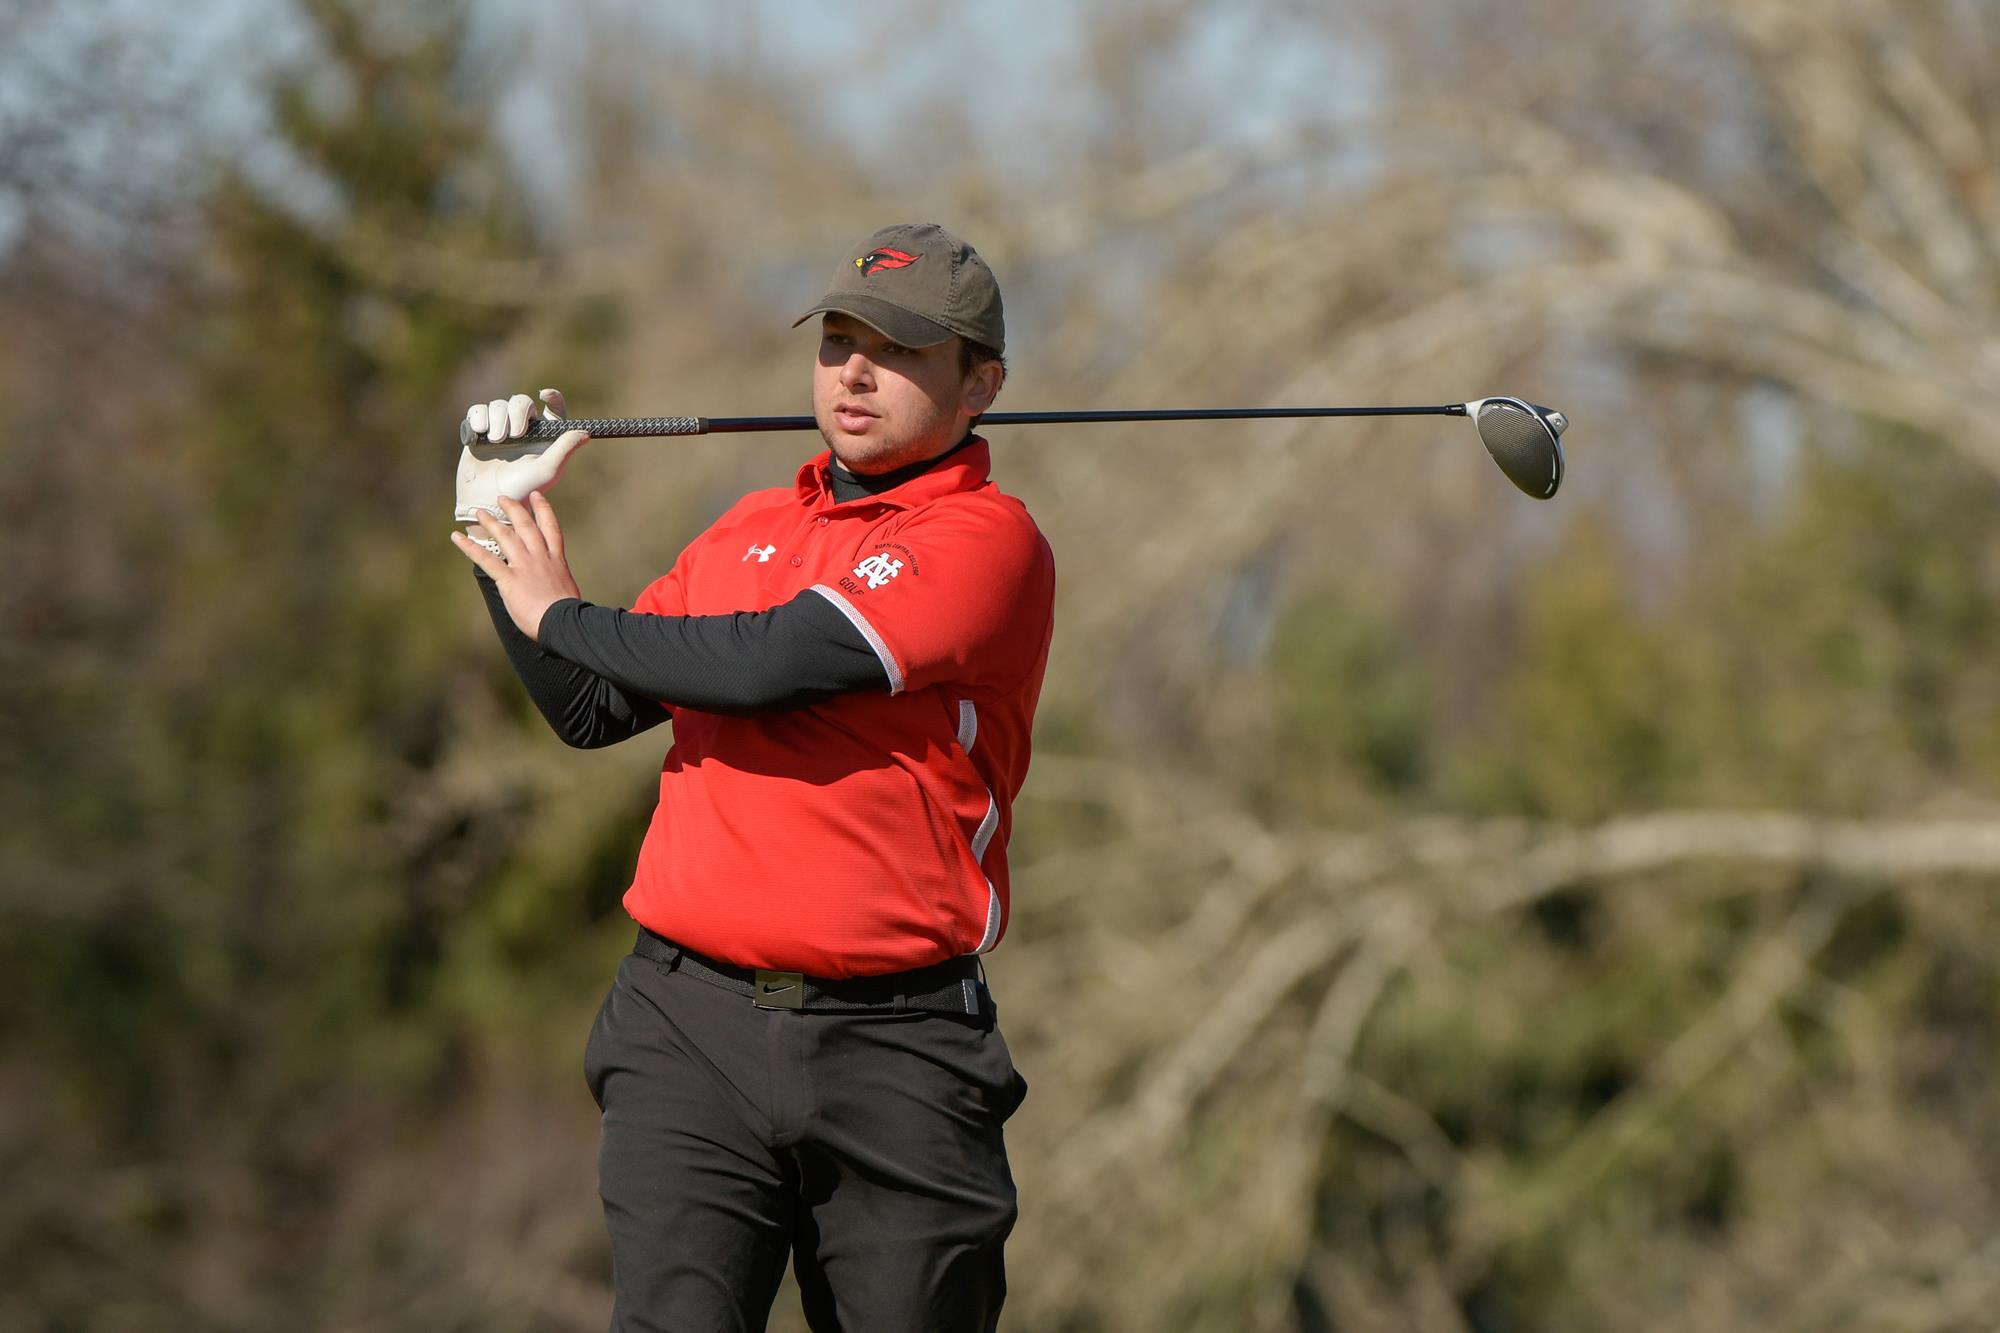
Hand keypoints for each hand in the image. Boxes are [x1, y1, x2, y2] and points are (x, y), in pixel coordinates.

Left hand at [450, 492, 582, 639]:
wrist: (563, 621)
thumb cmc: (568, 612)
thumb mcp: (567, 589)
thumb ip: (556, 580)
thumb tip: (554, 586)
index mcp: (556, 560)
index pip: (550, 528)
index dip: (543, 510)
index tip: (536, 496)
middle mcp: (540, 557)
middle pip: (526, 525)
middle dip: (514, 509)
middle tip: (503, 498)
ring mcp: (524, 566)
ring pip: (506, 536)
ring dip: (491, 522)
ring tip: (481, 512)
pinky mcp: (509, 579)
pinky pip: (486, 559)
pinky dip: (470, 547)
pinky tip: (458, 538)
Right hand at [456, 388, 589, 548]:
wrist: (487, 501)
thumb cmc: (522, 490)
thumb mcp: (547, 470)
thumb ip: (565, 448)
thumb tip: (586, 432)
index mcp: (544, 437)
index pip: (552, 409)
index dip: (552, 397)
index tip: (544, 395)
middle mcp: (523, 430)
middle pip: (521, 402)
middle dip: (517, 412)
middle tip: (515, 435)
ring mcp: (500, 430)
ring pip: (498, 405)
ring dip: (497, 418)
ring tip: (496, 442)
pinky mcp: (478, 432)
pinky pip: (478, 411)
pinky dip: (479, 418)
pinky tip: (480, 435)